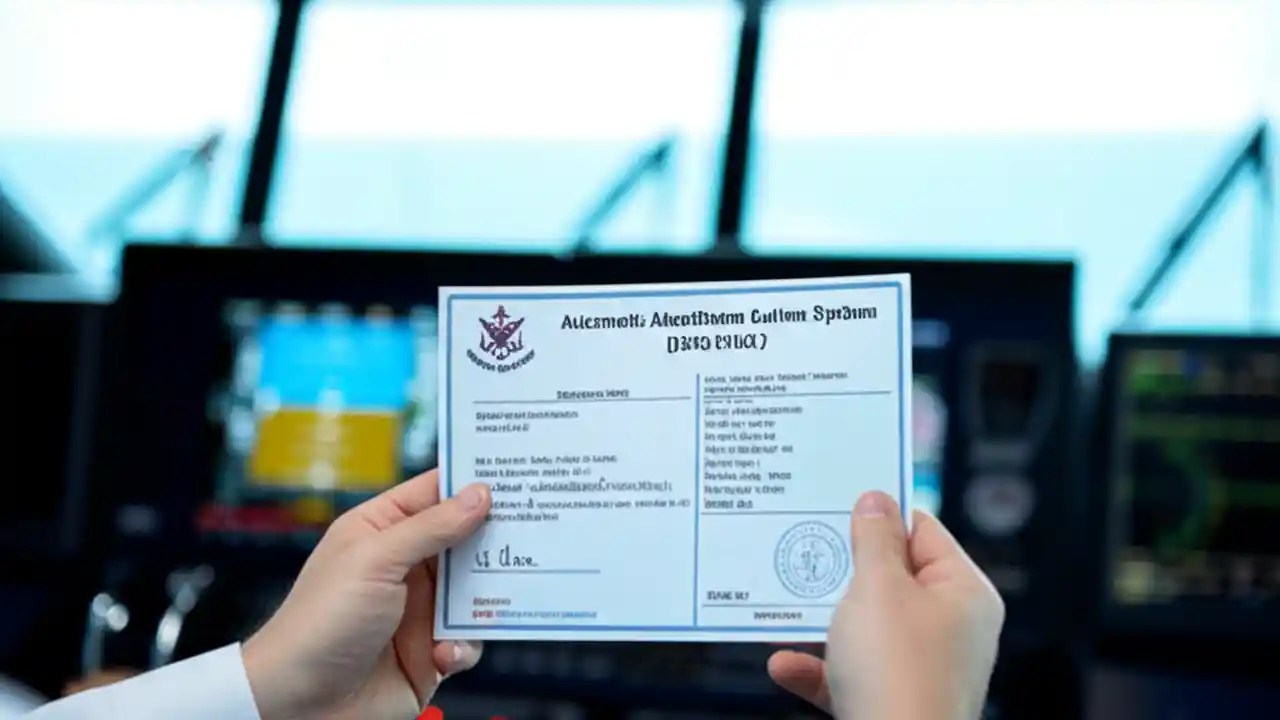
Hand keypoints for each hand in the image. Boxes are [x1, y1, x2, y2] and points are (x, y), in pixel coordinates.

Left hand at [242, 470, 490, 718]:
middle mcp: (404, 565)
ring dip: (484, 599)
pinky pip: (470, 639)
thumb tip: (479, 493)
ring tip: (485, 603)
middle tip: (530, 531)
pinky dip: (464, 646)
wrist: (301, 705)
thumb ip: (431, 527)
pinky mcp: (431, 650)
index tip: (514, 472)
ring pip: (477, 591)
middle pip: (465, 540)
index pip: (434, 492)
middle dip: (494, 540)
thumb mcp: (376, 561)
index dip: (470, 481)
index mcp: (382, 529)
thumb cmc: (320, 623)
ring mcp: (420, 608)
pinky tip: (442, 655)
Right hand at [767, 492, 1003, 719]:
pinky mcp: (893, 703)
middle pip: (890, 580)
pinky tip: (783, 664)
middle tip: (802, 549)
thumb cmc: (897, 673)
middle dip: (842, 571)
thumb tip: (877, 500)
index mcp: (963, 592)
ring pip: (865, 629)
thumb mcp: (878, 588)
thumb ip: (874, 540)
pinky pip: (850, 674)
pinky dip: (818, 668)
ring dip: (822, 622)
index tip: (835, 502)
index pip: (922, 531)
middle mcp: (949, 629)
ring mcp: (922, 669)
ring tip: (784, 606)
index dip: (879, 516)